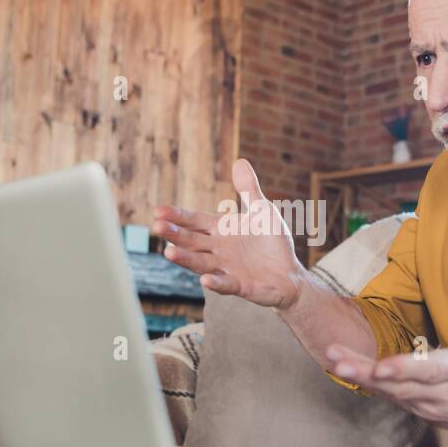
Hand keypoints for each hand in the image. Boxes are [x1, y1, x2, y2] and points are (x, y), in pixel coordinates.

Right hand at [151, 159, 305, 308]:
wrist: (289, 274)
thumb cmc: (273, 242)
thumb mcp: (263, 211)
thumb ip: (249, 190)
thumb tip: (240, 161)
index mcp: (220, 230)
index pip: (194, 221)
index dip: (177, 216)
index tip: (158, 211)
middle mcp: (217, 249)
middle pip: (191, 241)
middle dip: (175, 235)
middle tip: (157, 227)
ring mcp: (225, 268)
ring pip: (200, 263)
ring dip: (185, 258)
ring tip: (169, 253)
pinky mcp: (239, 285)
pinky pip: (225, 284)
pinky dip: (216, 282)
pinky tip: (206, 280)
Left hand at [323, 267, 447, 441]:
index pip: (430, 371)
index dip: (405, 370)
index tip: (382, 367)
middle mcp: (442, 392)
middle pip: (399, 384)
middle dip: (368, 373)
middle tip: (338, 360)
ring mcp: (428, 405)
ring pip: (390, 393)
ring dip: (360, 377)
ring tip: (334, 360)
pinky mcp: (419, 410)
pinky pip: (390, 398)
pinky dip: (368, 385)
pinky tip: (344, 369)